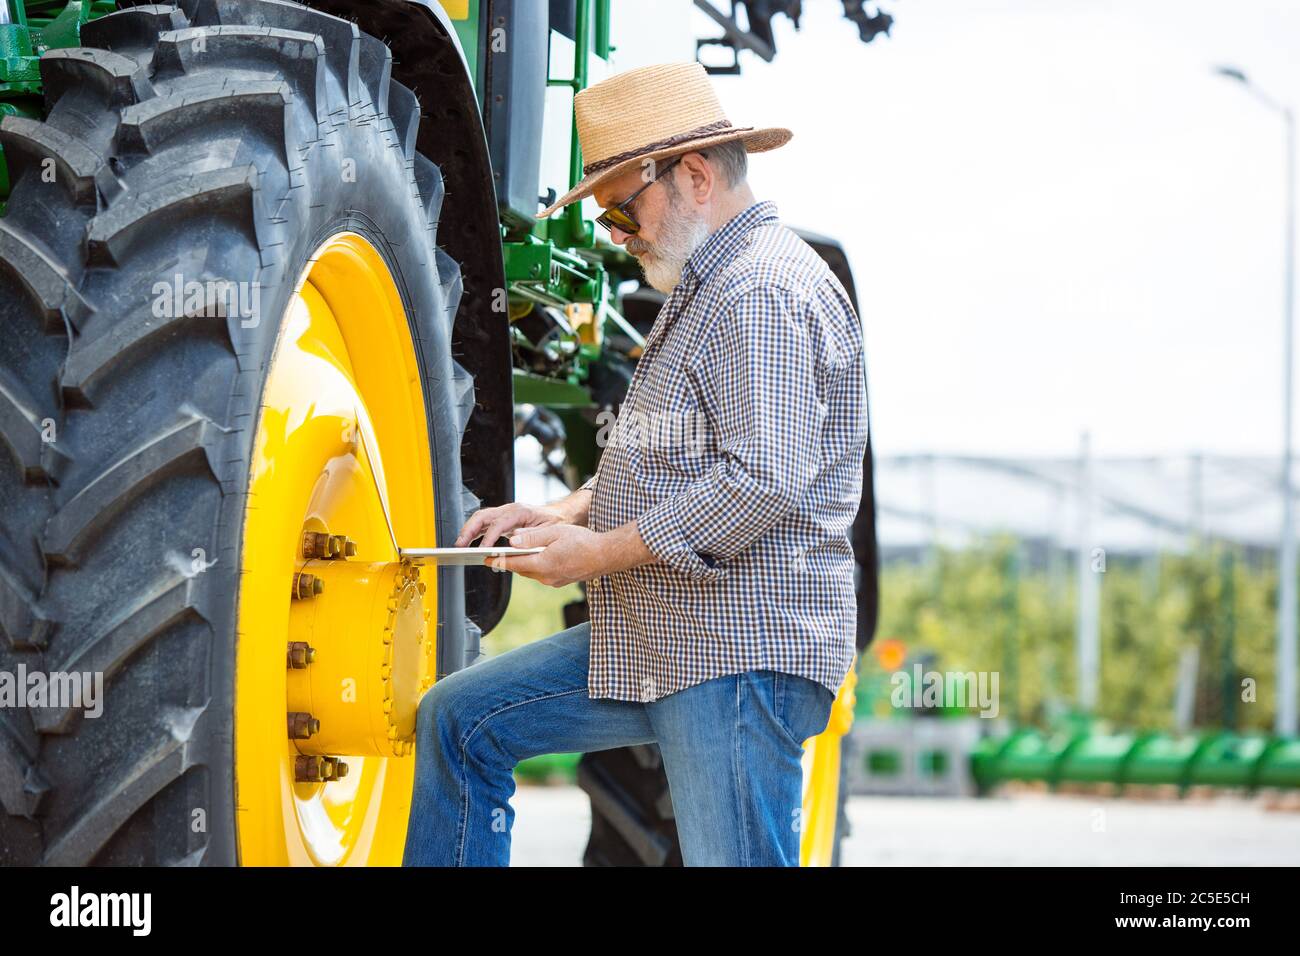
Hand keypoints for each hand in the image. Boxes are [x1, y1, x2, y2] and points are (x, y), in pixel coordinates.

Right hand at [456, 501, 568, 547]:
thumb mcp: (547, 531)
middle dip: (469, 530)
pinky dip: (474, 533)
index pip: (498, 523)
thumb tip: (513, 542)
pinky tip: (468, 544)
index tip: (483, 550)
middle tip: (459, 546)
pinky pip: (484, 524)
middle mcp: (509, 510)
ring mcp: (504, 514)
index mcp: (520, 511)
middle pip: (483, 516)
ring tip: (459, 547)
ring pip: (480, 519)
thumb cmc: (554, 523)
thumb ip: (531, 536)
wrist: (559, 515)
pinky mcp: (502, 520)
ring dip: (468, 531)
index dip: (489, 537)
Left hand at [487, 524, 607, 586]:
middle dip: (508, 562)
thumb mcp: (555, 533)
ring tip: (513, 554)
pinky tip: (535, 557)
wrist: (605, 556)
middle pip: (520, 569)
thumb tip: (512, 540)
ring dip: (522, 564)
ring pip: (530, 572)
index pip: (513, 563)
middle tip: (495, 554)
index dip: (498, 561)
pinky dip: (534, 566)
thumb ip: (532, 537)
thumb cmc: (583, 541)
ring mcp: (553, 581)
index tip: (485, 558)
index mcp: (543, 563)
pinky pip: (540, 574)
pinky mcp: (559, 582)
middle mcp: (546, 576)